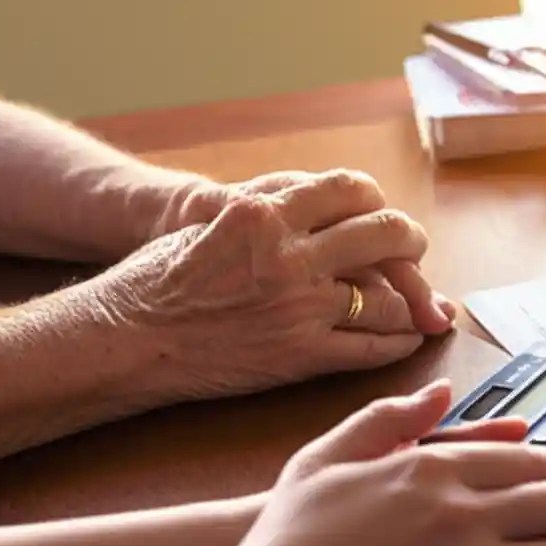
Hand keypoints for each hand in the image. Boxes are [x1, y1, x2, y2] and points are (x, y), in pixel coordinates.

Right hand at [155, 168, 455, 334]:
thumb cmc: (156, 279)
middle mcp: (290, 255)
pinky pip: (372, 347)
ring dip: (412, 299)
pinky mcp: (301, 355)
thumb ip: (269, 207)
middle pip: (384, 236)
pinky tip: (405, 337)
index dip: (375, 201)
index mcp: (265, 212)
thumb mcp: (211, 219)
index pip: (349, 190)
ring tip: (419, 302)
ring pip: (389, 296)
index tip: (379, 212)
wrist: (126, 338)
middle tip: (414, 248)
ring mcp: (300, 307)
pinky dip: (397, 341)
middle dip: (410, 242)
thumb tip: (321, 201)